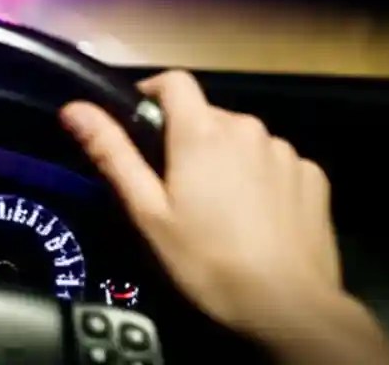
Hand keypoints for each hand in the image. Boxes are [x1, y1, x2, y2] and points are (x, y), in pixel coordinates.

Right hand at [61, 71, 388, 363]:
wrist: (288, 306)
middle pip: (208, 116)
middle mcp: (247, 128)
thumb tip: (74, 107)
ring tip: (220, 209)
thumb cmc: (206, 260)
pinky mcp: (313, 176)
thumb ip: (112, 153)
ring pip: (244, 141)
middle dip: (189, 140)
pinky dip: (262, 179)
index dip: (153, 93)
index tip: (141, 123)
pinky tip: (258, 219)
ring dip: (228, 160)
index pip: (175, 81)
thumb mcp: (147, 213)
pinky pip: (277, 164)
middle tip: (175, 188)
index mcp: (202, 131)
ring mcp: (285, 151)